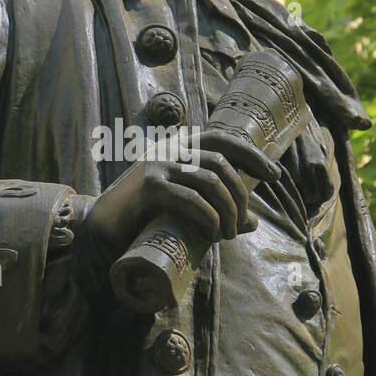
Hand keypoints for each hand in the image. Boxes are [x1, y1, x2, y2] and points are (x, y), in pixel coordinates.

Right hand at [85, 135, 281, 262]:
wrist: (101, 229)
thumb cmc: (144, 218)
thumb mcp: (183, 209)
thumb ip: (215, 210)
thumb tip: (252, 223)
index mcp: (177, 148)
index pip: (221, 139)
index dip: (251, 154)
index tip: (275, 175)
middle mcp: (169, 150)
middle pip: (221, 163)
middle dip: (240, 195)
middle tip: (241, 224)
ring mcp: (157, 166)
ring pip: (210, 180)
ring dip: (227, 210)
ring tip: (226, 235)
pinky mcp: (148, 188)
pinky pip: (190, 198)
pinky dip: (208, 217)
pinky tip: (212, 234)